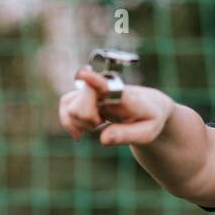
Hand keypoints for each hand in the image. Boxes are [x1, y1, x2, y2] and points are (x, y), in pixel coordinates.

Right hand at [58, 66, 172, 144]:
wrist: (149, 106)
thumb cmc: (149, 119)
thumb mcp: (146, 133)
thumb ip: (126, 135)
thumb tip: (102, 139)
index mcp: (124, 96)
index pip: (107, 86)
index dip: (94, 81)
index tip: (84, 75)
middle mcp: (104, 88)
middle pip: (80, 105)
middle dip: (86, 121)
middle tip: (101, 124)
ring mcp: (92, 90)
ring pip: (69, 106)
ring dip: (79, 122)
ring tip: (98, 124)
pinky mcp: (83, 95)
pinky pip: (65, 105)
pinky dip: (69, 121)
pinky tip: (81, 132)